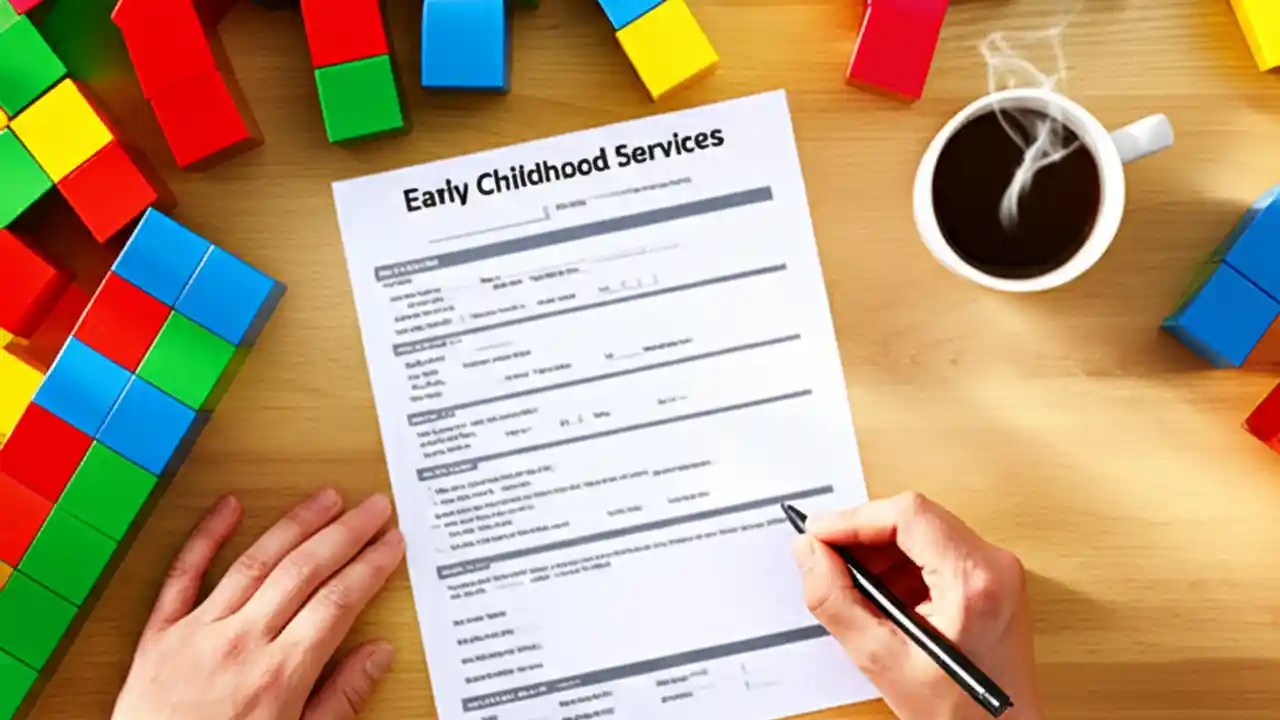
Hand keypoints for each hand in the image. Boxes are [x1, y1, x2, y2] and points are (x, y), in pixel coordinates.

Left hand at [112, 489, 405, 719]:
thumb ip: (340, 699)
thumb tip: (378, 654)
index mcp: (280, 676)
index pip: (339, 601)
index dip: (371, 566)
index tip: (391, 544)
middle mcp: (241, 645)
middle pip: (305, 572)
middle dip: (346, 534)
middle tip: (373, 507)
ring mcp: (198, 634)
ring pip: (256, 563)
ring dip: (295, 524)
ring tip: (325, 499)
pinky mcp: (160, 637)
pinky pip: (183, 576)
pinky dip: (205, 537)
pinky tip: (230, 507)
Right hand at [792, 492, 1040, 719]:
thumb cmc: (961, 715)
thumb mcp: (884, 660)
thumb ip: (836, 600)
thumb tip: (810, 553)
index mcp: (974, 581)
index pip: (906, 515)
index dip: (853, 519)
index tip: (819, 535)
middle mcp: (994, 565)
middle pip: (913, 518)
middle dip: (862, 536)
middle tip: (826, 560)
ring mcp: (996, 570)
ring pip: (921, 531)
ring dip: (879, 552)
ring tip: (853, 589)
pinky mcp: (990, 579)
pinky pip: (934, 551)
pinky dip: (900, 566)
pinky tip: (882, 598)